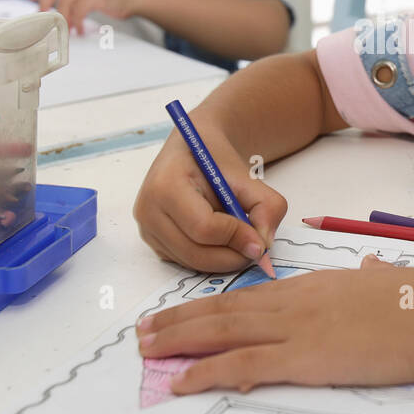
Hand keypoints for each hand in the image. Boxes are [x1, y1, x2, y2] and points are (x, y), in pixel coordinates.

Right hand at [133, 116, 287, 272]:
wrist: (193, 150)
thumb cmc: (216, 160)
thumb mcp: (248, 176)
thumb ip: (266, 207)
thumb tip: (263, 245)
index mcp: (166, 184)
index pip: (203, 226)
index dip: (236, 238)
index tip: (261, 242)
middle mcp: (148, 209)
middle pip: (196, 252)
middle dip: (233, 256)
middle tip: (258, 250)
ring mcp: (147, 229)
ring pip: (192, 262)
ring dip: (224, 259)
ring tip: (241, 239)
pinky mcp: (153, 243)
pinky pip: (186, 263)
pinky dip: (211, 259)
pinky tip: (222, 239)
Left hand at [136, 255, 413, 393]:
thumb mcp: (383, 282)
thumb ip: (368, 278)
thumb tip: (371, 269)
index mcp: (310, 287)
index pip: (245, 297)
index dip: (207, 305)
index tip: (180, 313)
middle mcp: (293, 302)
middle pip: (222, 310)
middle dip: (178, 320)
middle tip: (143, 332)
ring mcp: (295, 328)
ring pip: (222, 332)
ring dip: (179, 341)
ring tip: (147, 350)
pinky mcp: (304, 358)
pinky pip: (243, 365)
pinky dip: (207, 371)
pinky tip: (182, 379)